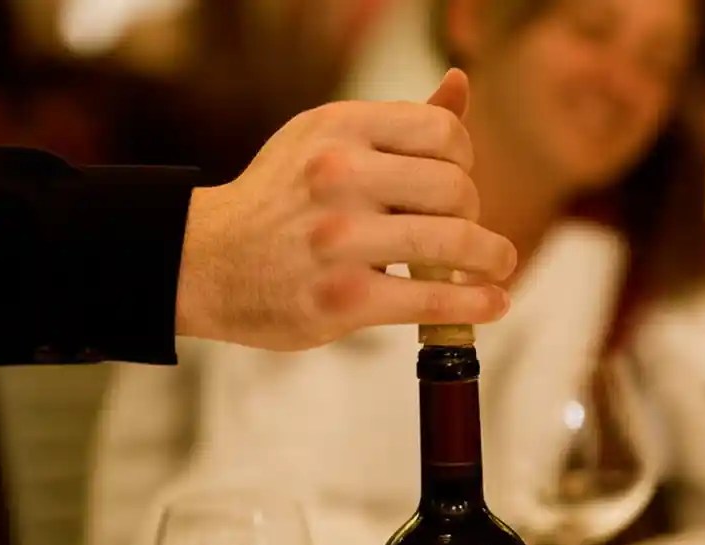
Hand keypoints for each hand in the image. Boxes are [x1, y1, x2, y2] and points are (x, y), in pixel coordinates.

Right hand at [176, 69, 516, 350]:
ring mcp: (340, 239)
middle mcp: (339, 176)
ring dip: (492, 258)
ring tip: (500, 266)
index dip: (465, 160)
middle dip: (474, 213)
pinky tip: (492, 301)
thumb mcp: (326, 140)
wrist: (204, 261)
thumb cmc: (281, 200)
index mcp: (339, 127)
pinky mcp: (344, 298)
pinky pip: (432, 300)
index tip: (458, 184)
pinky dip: (475, 303)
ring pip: (453, 243)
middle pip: (456, 189)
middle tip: (467, 233)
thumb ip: (398, 120)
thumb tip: (459, 83)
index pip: (444, 133)